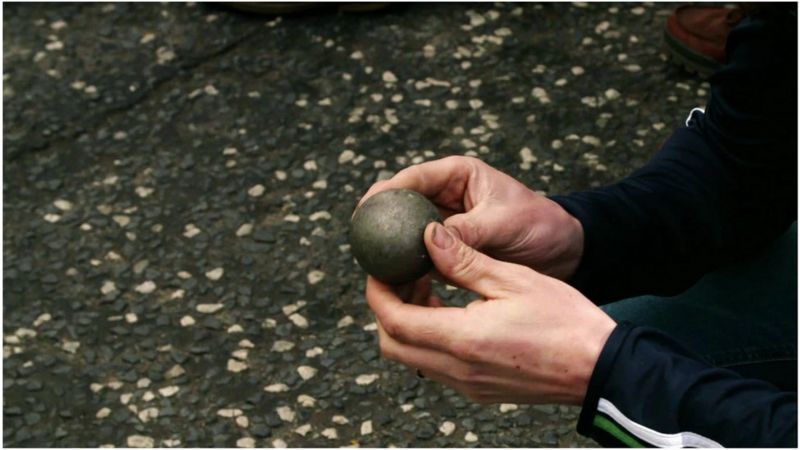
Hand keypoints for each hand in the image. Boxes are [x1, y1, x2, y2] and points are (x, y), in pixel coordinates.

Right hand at [358, 156, 583, 279]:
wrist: (564, 252)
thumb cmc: (540, 225)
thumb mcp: (504, 223)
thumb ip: (468, 229)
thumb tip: (430, 238)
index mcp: (457, 176)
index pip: (411, 179)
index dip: (384, 193)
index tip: (366, 211)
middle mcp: (445, 197)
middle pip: (400, 206)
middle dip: (380, 224)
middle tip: (363, 245)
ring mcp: (444, 225)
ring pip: (405, 234)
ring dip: (392, 251)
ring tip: (376, 270)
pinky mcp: (447, 250)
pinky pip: (419, 258)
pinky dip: (408, 270)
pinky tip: (397, 286)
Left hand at [366, 222, 615, 404]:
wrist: (601, 367)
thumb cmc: (564, 319)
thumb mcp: (512, 279)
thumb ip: (464, 260)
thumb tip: (427, 235)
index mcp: (462, 339)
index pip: (394, 320)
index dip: (378, 292)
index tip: (381, 267)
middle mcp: (458, 370)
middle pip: (393, 344)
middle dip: (387, 308)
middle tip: (402, 277)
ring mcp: (468, 385)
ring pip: (412, 358)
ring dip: (408, 324)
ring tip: (429, 288)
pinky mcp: (480, 391)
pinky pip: (436, 366)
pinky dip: (429, 339)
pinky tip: (451, 311)